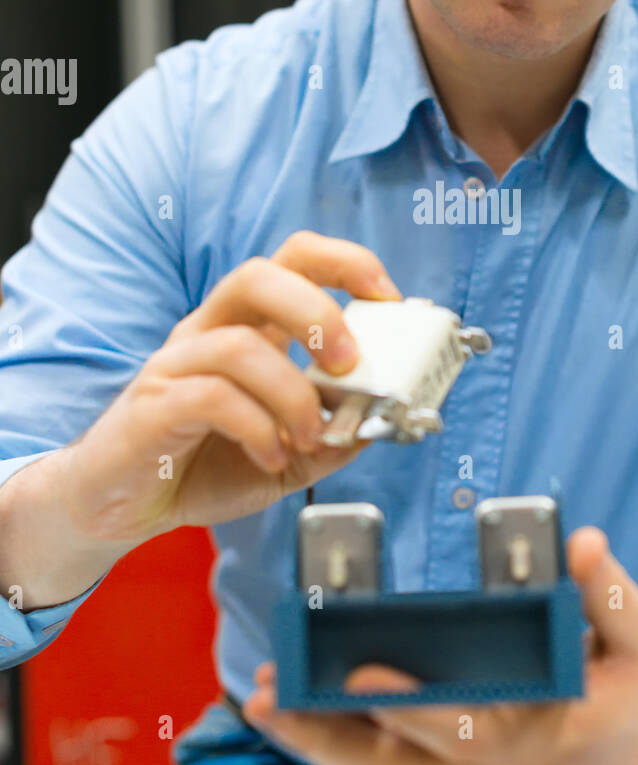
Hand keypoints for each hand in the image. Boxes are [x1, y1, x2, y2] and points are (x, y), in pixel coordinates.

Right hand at [57, 231, 401, 544]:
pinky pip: (211, 397)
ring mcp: (177, 364)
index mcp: (247, 326)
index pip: (293, 260)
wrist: (123, 505)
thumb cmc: (203, 464)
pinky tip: (271, 456)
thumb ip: (336, 436)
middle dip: (318, 312)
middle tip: (350, 364)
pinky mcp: (155, 405)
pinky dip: (257, 428)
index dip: (345, 264)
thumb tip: (383, 418)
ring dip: (293, 393)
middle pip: (258, 275)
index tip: (387, 298)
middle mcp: (209, 331)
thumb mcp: (291, 454)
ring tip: (311, 436)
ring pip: (240, 344)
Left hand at [243, 527, 637, 764]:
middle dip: (337, 724)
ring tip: (265, 694)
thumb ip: (615, 596)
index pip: (471, 728)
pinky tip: (288, 704)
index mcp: (540, 733)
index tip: (369, 674)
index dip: (418, 706)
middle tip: (283, 684)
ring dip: (315, 739)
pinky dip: (327, 741)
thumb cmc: (628, 703)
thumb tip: (584, 546)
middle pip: (401, 757)